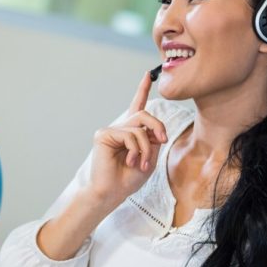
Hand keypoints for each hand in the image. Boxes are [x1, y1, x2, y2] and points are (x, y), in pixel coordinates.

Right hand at [85, 71, 167, 205]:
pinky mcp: (103, 134)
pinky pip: (129, 134)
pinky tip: (129, 161)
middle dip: (158, 127)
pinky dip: (136, 149)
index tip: (148, 74)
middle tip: (162, 141)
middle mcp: (120, 128)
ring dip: (147, 146)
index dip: (142, 89)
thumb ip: (153, 139)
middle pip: (144, 114)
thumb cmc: (128, 179)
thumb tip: (153, 128)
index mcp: (130, 133)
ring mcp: (110, 131)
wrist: (111, 192)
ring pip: (139, 126)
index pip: (137, 106)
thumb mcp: (150, 157)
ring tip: (142, 162)